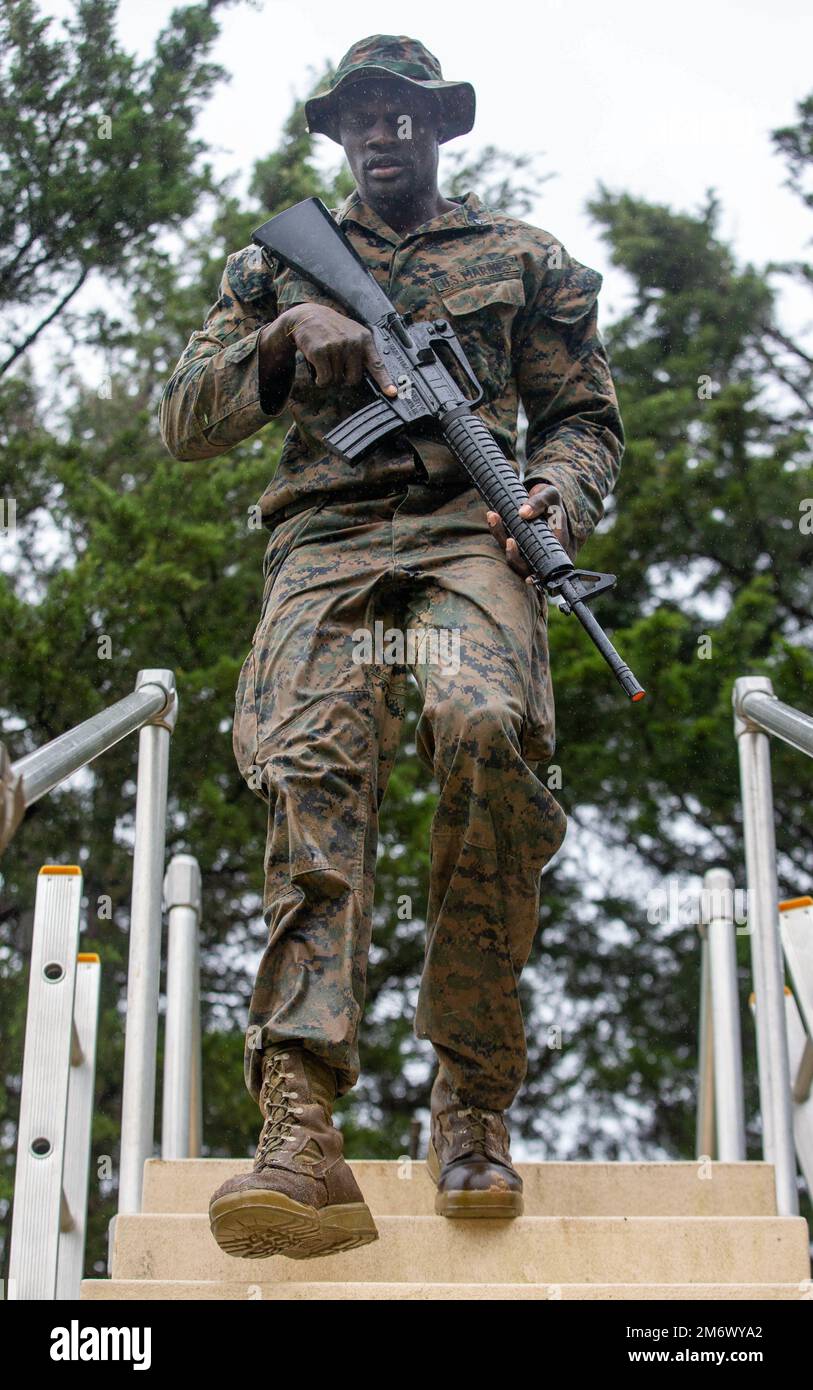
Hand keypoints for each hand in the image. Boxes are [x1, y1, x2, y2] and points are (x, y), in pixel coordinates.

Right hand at [280, 304, 397, 395]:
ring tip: (326, 359)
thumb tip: (374, 376)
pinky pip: (324, 379)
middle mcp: (353, 342)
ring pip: (336, 380)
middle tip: (337, 364)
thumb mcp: (353, 334)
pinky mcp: (320, 351)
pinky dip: (320, 379)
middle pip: (353, 379)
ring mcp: (336, 346)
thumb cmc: (333, 329)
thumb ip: (363, 351)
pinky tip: (318, 367)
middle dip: (344, 377)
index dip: (385, 380)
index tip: (392, 392)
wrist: (308, 316)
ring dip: (329, 376)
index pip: (377, 364)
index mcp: (364, 338)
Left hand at [485, 482, 573, 583]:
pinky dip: (497, 529)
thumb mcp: (550, 495)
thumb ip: (539, 502)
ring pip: (511, 552)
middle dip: (514, 554)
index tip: (528, 579)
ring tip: (493, 516)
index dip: (538, 577)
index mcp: (556, 545)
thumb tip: (522, 513)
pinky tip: (492, 515)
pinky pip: (504, 540)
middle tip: (508, 540)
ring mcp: (526, 549)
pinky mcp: (515, 543)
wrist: (542, 498)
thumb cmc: (551, 500)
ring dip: (500, 535)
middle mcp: (540, 551)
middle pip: (525, 564)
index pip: (548, 566)